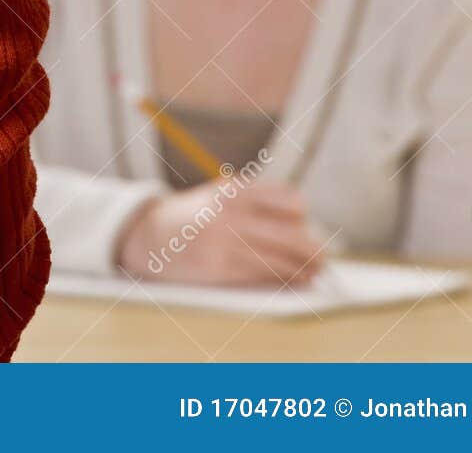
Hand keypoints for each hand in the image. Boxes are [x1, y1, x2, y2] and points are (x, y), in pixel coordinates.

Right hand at [117, 180, 326, 284]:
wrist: (148, 234)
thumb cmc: (194, 217)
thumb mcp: (221, 195)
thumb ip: (257, 206)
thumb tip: (304, 232)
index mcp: (236, 189)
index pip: (292, 203)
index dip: (302, 218)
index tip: (302, 228)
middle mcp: (233, 212)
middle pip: (294, 235)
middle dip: (314, 251)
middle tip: (323, 261)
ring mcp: (226, 240)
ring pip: (284, 260)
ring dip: (305, 271)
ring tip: (313, 275)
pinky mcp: (220, 267)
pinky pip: (265, 276)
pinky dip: (284, 281)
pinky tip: (292, 282)